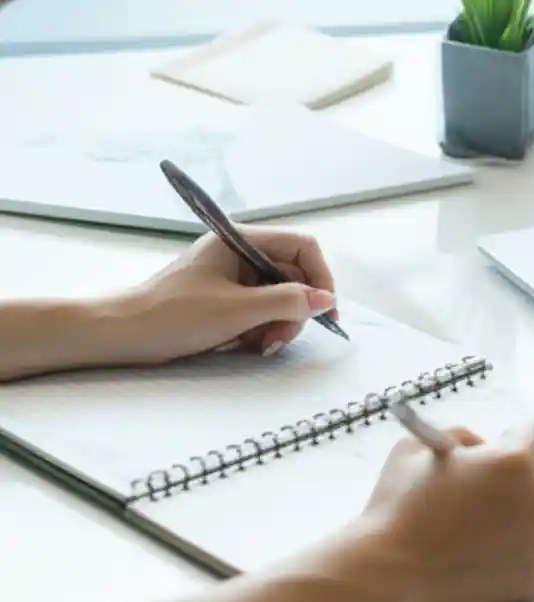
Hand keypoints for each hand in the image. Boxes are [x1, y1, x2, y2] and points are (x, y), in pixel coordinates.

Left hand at [113, 227, 337, 362]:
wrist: (124, 333)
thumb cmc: (174, 314)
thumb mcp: (237, 309)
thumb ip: (287, 301)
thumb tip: (325, 299)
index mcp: (241, 239)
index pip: (302, 246)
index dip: (320, 277)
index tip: (324, 311)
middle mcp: (241, 253)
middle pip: (293, 276)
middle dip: (294, 310)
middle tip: (280, 338)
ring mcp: (233, 276)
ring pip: (280, 297)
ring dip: (278, 324)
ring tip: (260, 346)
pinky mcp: (227, 298)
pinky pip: (261, 310)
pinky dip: (261, 329)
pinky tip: (247, 344)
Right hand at [354, 421, 533, 601]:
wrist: (388, 575)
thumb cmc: (398, 507)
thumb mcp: (417, 448)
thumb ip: (459, 437)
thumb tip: (480, 446)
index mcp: (514, 462)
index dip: (516, 437)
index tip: (499, 449)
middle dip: (522, 479)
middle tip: (487, 491)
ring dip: (523, 516)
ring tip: (481, 528)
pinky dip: (517, 551)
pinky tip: (483, 554)